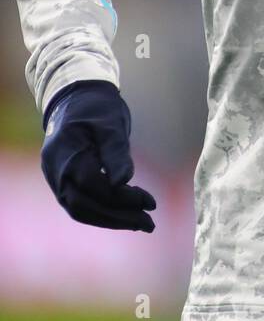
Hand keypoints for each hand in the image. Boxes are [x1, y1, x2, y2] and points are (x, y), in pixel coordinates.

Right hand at [40, 80, 156, 231]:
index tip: (150, 202)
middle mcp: (54, 171)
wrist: (75, 97)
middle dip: (118, 218)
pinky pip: (79, 204)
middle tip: (149, 223)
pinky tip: (125, 214)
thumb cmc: (96, 107)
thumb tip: (122, 182)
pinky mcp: (61, 182)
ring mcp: (54, 179)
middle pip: (83, 206)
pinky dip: (102, 212)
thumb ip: (115, 152)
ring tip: (141, 222)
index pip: (93, 186)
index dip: (122, 198)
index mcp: (66, 153)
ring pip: (80, 210)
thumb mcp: (111, 123)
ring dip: (111, 220)